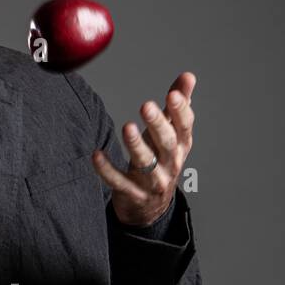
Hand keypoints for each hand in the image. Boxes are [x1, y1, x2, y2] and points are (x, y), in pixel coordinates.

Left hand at [91, 72, 195, 226]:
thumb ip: (177, 107)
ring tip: (127, 127)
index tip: (174, 94)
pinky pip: (119, 182)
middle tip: (146, 106)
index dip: (181, 111)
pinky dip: (107, 170)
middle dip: (158, 125)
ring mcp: (152, 182)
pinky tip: (96, 155)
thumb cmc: (160, 162)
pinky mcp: (132, 194)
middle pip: (167, 144)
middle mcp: (170, 165)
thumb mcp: (171, 136)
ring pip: (146, 164)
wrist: (150, 208)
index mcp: (181, 148)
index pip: (185, 128)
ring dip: (136, 146)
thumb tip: (188, 76)